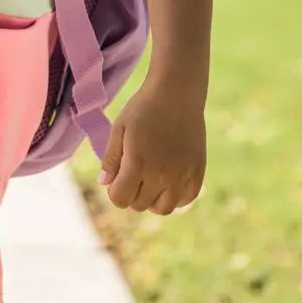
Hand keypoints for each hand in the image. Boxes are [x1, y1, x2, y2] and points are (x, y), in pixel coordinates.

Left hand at [99, 75, 206, 214]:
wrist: (177, 94)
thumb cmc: (143, 108)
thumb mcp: (119, 129)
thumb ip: (111, 158)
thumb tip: (104, 183)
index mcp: (138, 164)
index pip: (121, 199)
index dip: (115, 192)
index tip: (116, 180)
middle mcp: (161, 174)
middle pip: (140, 205)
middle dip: (131, 194)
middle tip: (133, 175)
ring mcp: (182, 175)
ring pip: (164, 209)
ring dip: (153, 200)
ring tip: (150, 183)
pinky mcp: (197, 171)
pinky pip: (186, 199)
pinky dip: (175, 197)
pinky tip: (168, 183)